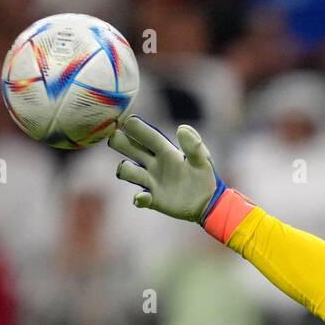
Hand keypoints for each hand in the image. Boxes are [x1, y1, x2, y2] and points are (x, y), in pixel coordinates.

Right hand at [108, 117, 223, 222]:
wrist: (209, 203)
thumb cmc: (205, 177)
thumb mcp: (203, 159)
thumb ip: (194, 145)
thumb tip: (181, 128)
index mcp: (165, 150)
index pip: (145, 134)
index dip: (134, 126)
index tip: (126, 122)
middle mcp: (154, 163)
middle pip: (129, 147)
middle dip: (120, 141)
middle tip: (116, 139)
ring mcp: (151, 181)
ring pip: (127, 171)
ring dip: (125, 169)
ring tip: (127, 170)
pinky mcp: (153, 200)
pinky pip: (139, 198)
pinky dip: (139, 198)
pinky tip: (143, 198)